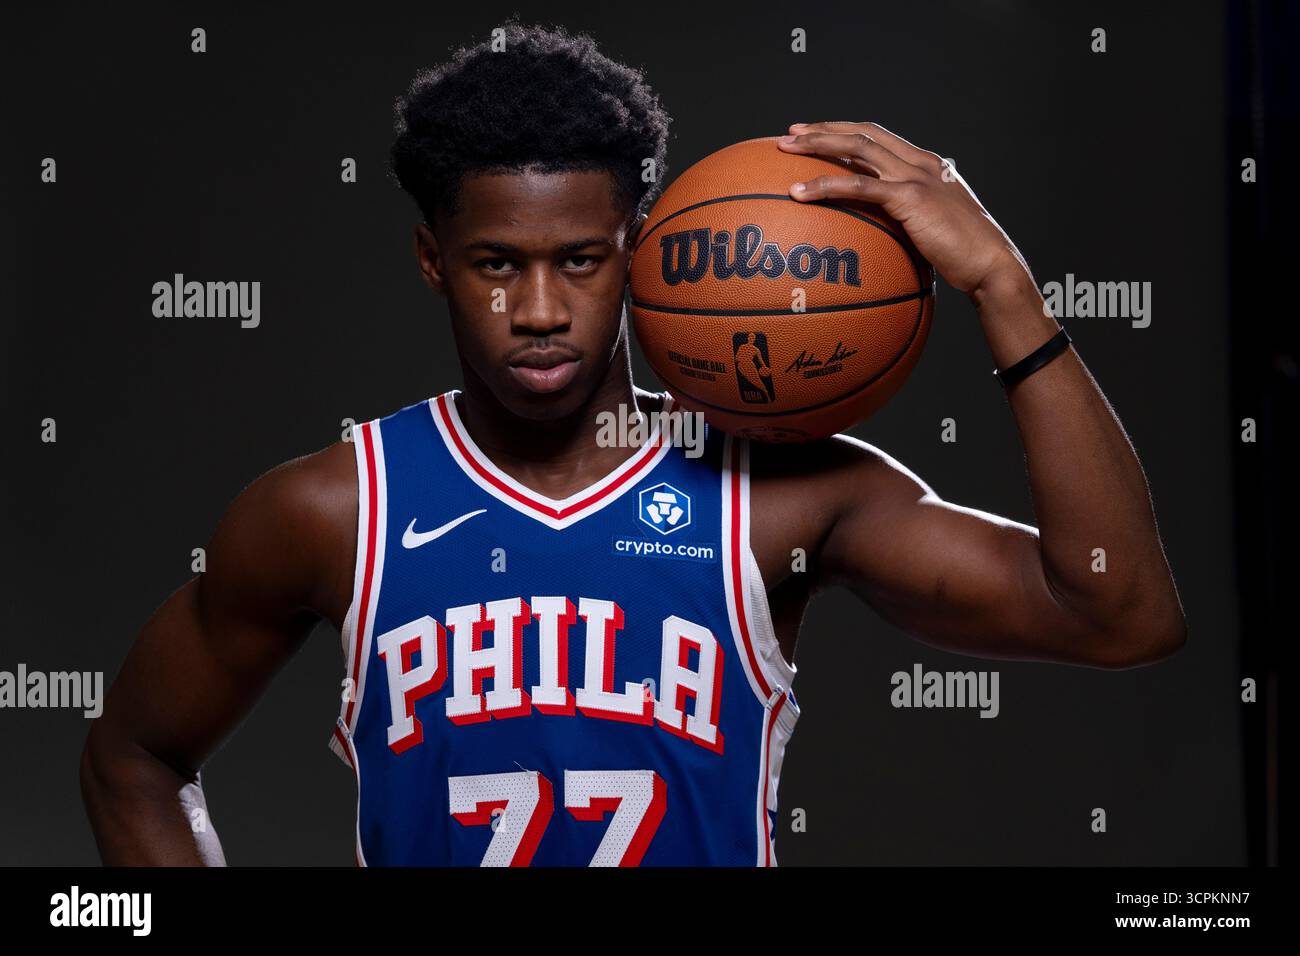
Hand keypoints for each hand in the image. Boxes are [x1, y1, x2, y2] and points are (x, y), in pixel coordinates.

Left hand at [778, 121, 1030, 297]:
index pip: (878, 137)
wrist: (990, 264)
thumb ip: (908, 224)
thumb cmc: (963, 258)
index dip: (844, 131)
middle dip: (824, 130)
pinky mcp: (910, 198)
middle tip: (790, 134)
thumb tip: (880, 237)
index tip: (814, 133)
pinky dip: (824, 186)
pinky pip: (858, 187)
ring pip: (857, 148)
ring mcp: (916, 177)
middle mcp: (920, 163)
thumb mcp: (933, 232)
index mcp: (926, 166)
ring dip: (817, 145)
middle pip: (863, 133)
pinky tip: (798, 193)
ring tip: (784, 150)